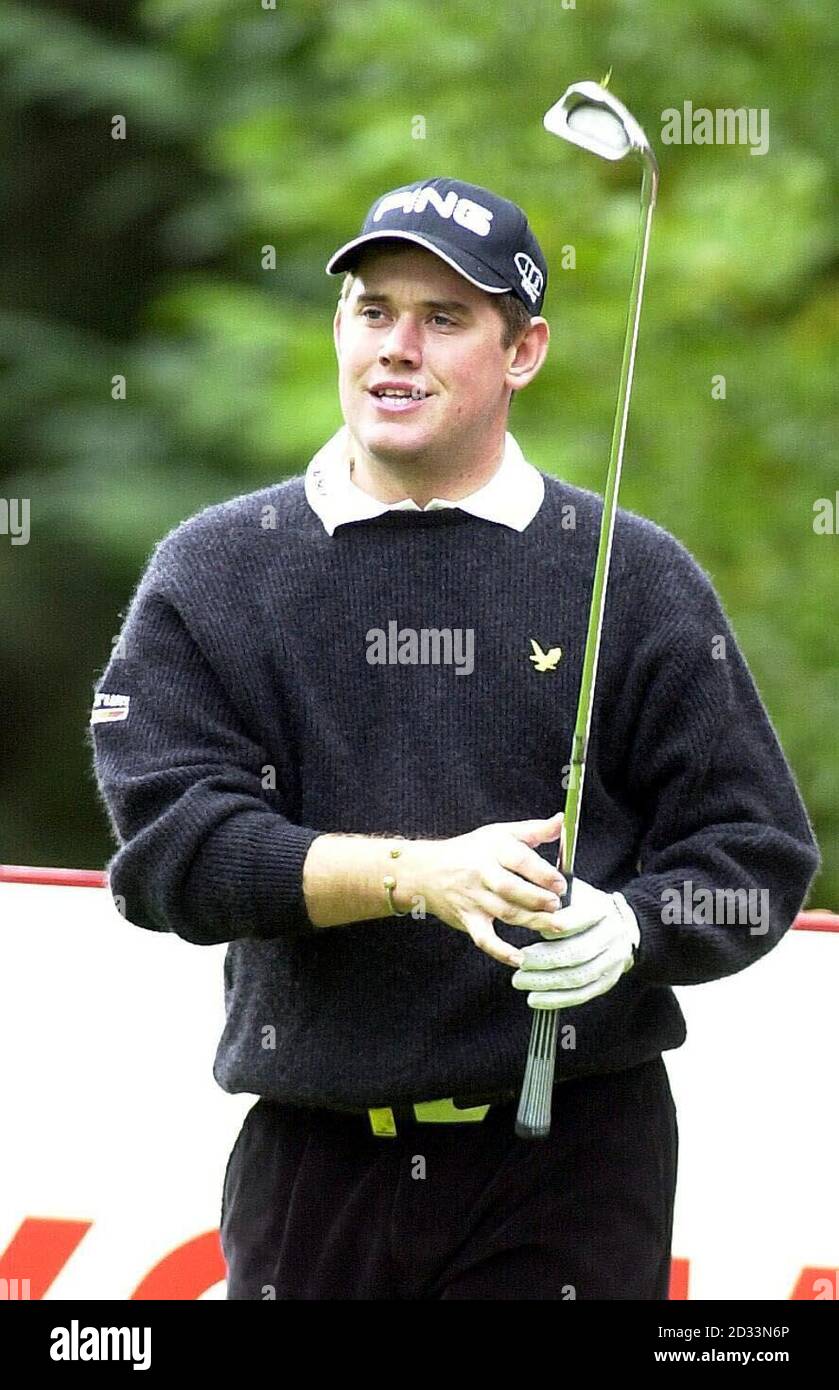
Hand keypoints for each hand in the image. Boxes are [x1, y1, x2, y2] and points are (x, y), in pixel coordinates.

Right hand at [409, 811, 568, 967]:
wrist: (425, 871)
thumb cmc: (469, 851)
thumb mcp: (499, 833)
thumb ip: (534, 830)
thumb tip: (562, 821)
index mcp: (493, 848)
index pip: (518, 859)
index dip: (541, 872)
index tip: (561, 882)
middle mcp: (482, 873)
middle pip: (510, 888)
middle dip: (537, 898)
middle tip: (558, 904)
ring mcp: (474, 898)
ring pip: (504, 912)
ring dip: (531, 921)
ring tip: (555, 925)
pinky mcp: (468, 920)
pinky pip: (484, 939)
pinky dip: (500, 951)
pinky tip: (519, 958)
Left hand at [510, 877, 639, 1008]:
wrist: (619, 923)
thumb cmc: (584, 905)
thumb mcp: (572, 891)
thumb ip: (550, 895)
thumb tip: (523, 899)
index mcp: (601, 909)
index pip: (577, 919)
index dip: (554, 926)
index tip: (533, 927)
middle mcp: (611, 936)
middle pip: (577, 952)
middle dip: (544, 960)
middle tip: (520, 961)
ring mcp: (613, 961)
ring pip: (579, 977)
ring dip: (546, 982)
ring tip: (520, 980)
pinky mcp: (608, 980)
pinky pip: (582, 994)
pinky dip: (557, 999)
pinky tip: (535, 999)